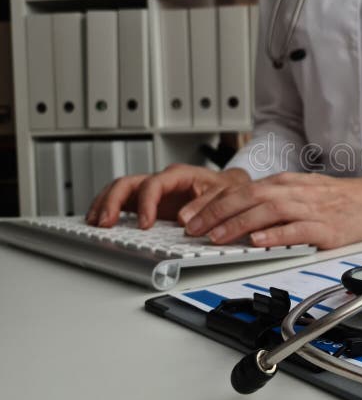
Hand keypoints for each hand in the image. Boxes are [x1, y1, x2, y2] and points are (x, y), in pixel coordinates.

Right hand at [86, 164, 250, 228]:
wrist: (230, 189)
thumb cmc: (226, 190)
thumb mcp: (224, 195)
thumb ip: (206, 206)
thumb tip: (185, 220)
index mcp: (179, 175)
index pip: (154, 184)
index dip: (146, 203)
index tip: (145, 224)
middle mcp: (161, 180)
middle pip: (128, 183)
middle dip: (112, 202)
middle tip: (105, 223)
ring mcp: (152, 191)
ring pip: (120, 190)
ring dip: (104, 204)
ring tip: (93, 223)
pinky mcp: (148, 202)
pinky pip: (123, 201)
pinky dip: (109, 209)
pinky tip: (100, 221)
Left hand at [183, 170, 361, 249]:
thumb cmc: (338, 198)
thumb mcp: (300, 191)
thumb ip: (271, 200)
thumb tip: (238, 213)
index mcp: (284, 183)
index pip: (240, 189)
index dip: (211, 202)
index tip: (190, 215)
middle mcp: (292, 191)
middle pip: (247, 197)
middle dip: (215, 213)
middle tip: (193, 228)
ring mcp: (308, 208)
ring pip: (266, 211)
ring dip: (238, 224)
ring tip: (216, 237)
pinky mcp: (324, 227)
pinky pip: (295, 229)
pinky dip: (275, 235)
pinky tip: (258, 242)